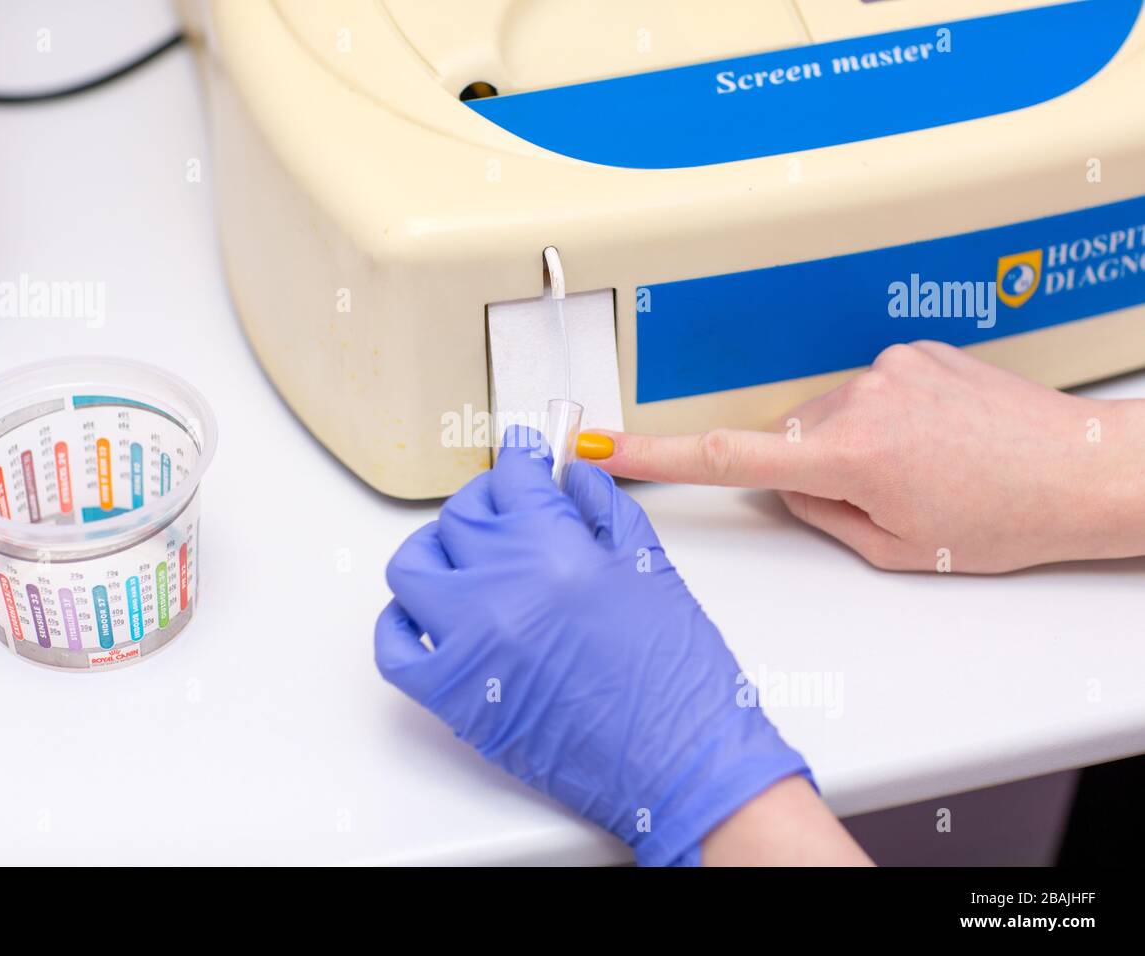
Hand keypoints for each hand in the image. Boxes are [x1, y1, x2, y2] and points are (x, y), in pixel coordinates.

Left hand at [374, 428, 810, 865]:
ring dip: (436, 551)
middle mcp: (499, 587)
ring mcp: (467, 642)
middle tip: (509, 507)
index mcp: (552, 548)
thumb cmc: (678, 679)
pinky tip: (432, 615)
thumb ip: (605, 512)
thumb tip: (572, 478)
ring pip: (412, 568)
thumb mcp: (652, 571)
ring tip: (465, 557)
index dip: (520, 457)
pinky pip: (395, 647)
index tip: (524, 455)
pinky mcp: (452, 696)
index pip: (513, 475)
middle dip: (486, 500)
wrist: (680, 763)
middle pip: (461, 516)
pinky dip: (403, 622)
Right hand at [578, 342, 1144, 572]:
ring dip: (855, 444)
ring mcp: (886, 367)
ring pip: (830, 415)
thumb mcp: (899, 548)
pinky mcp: (912, 350)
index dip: (659, 454)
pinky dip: (885, 417)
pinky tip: (935, 439)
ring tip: (925, 468)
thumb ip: (823, 516)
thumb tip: (790, 485)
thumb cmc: (1007, 517)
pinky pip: (867, 390)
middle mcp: (858, 397)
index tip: (608, 444)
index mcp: (849, 456)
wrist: (1086, 469)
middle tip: (885, 500)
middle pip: (790, 439)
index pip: (729, 455)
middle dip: (815, 471)